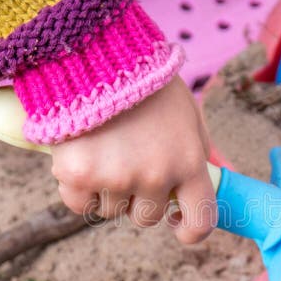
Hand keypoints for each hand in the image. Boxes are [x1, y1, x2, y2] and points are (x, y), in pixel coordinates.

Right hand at [51, 77, 216, 243]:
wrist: (94, 51)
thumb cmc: (144, 81)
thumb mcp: (187, 112)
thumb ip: (196, 150)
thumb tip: (203, 181)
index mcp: (189, 161)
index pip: (201, 220)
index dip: (189, 229)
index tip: (177, 223)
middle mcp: (156, 175)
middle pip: (147, 217)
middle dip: (138, 198)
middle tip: (127, 162)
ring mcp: (116, 178)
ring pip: (110, 210)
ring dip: (106, 189)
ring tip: (102, 149)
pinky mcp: (78, 175)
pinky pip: (78, 203)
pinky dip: (76, 188)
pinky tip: (79, 157)